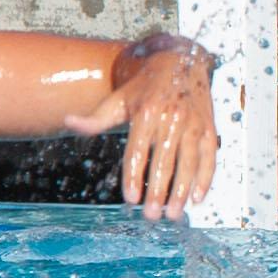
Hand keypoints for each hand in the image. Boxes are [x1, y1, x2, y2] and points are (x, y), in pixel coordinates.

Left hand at [64, 33, 217, 219]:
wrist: (181, 61)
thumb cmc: (144, 86)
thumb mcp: (119, 99)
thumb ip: (95, 118)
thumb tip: (68, 122)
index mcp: (146, 113)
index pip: (138, 151)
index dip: (134, 177)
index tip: (131, 200)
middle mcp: (171, 118)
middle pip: (164, 162)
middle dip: (158, 192)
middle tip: (151, 216)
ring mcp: (192, 124)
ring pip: (188, 163)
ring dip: (181, 191)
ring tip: (173, 214)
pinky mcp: (208, 128)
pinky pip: (209, 157)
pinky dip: (205, 179)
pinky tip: (197, 199)